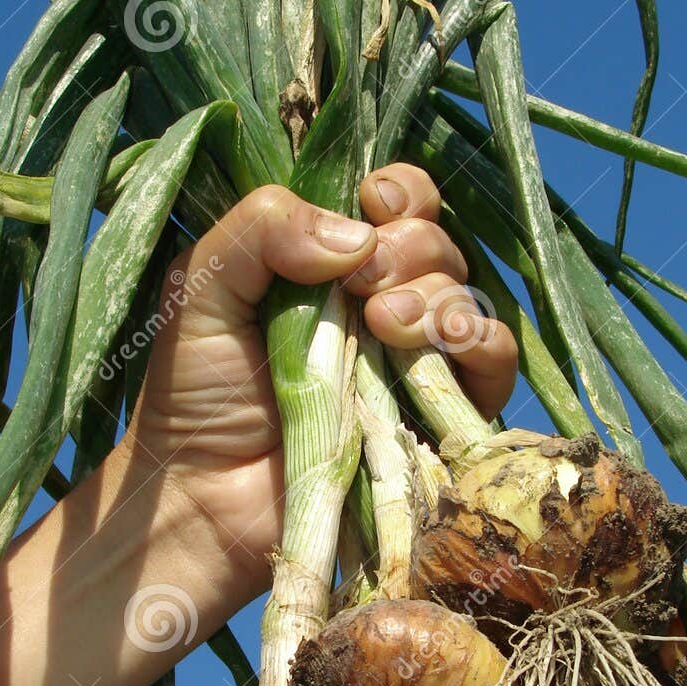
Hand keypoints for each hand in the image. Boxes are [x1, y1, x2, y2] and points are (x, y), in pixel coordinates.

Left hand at [124, 163, 518, 590]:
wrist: (201, 494)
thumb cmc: (193, 391)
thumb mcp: (202, 286)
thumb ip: (261, 229)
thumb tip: (357, 235)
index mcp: (328, 263)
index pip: (396, 202)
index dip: (398, 191)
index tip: (370, 202)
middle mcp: (379, 305)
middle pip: (436, 243)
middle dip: (409, 248)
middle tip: (360, 286)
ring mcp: (410, 363)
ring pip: (466, 298)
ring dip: (437, 295)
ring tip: (385, 325)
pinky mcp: (436, 420)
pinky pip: (493, 368)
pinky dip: (481, 342)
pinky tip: (437, 344)